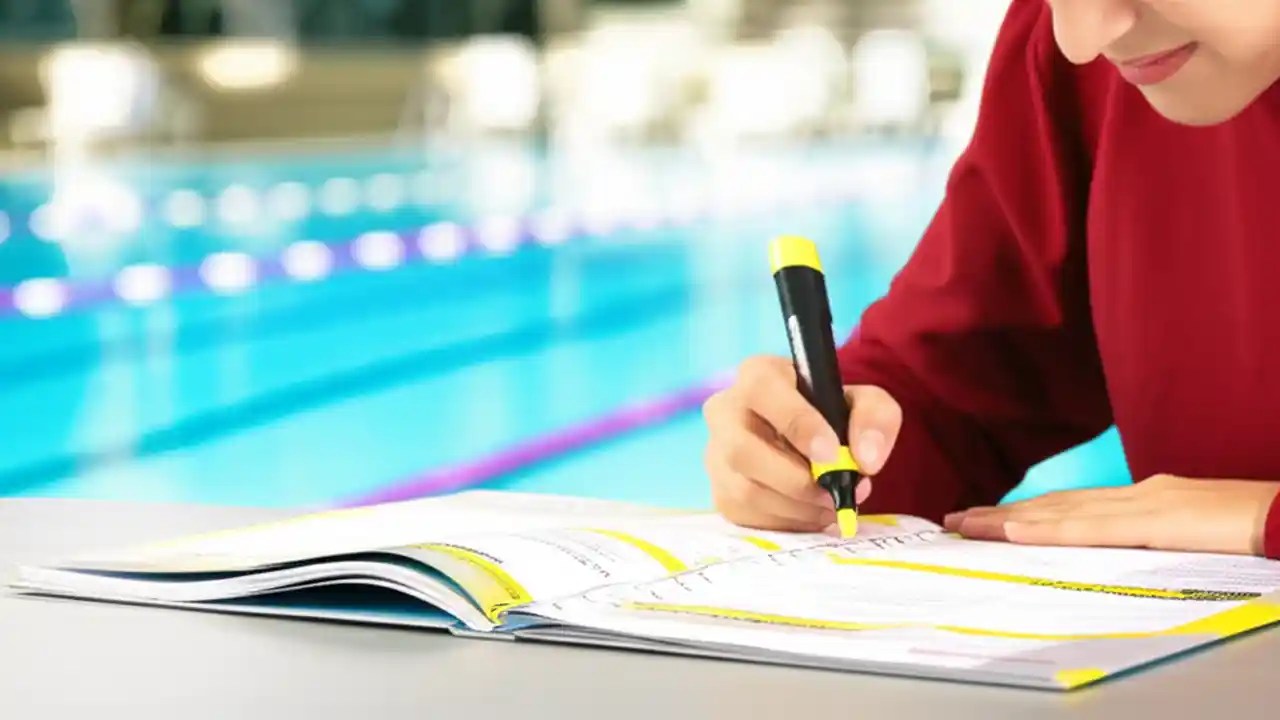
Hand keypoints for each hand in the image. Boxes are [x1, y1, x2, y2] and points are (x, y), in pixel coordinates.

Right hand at [703, 355, 902, 531]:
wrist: (812, 443)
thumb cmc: (832, 416)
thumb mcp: (865, 403)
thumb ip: (875, 419)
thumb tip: (866, 460)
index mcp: (757, 375)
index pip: (762, 390)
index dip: (796, 422)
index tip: (832, 452)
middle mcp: (725, 412)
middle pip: (742, 449)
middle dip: (795, 480)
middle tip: (834, 493)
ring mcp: (717, 455)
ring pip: (745, 490)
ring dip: (797, 507)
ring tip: (831, 504)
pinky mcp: (722, 492)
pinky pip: (748, 516)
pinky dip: (788, 522)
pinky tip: (812, 512)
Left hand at [944, 475, 1279, 554]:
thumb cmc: (1259, 531)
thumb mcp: (1197, 537)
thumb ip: (1160, 539)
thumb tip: (1128, 553)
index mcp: (1149, 501)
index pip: (1074, 509)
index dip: (1026, 514)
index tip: (986, 521)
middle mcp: (1140, 496)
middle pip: (1056, 506)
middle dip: (1002, 515)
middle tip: (954, 522)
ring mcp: (1147, 505)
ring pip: (1061, 514)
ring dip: (1007, 520)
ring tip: (964, 526)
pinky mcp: (1158, 521)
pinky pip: (1090, 529)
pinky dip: (1046, 530)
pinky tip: (1011, 533)